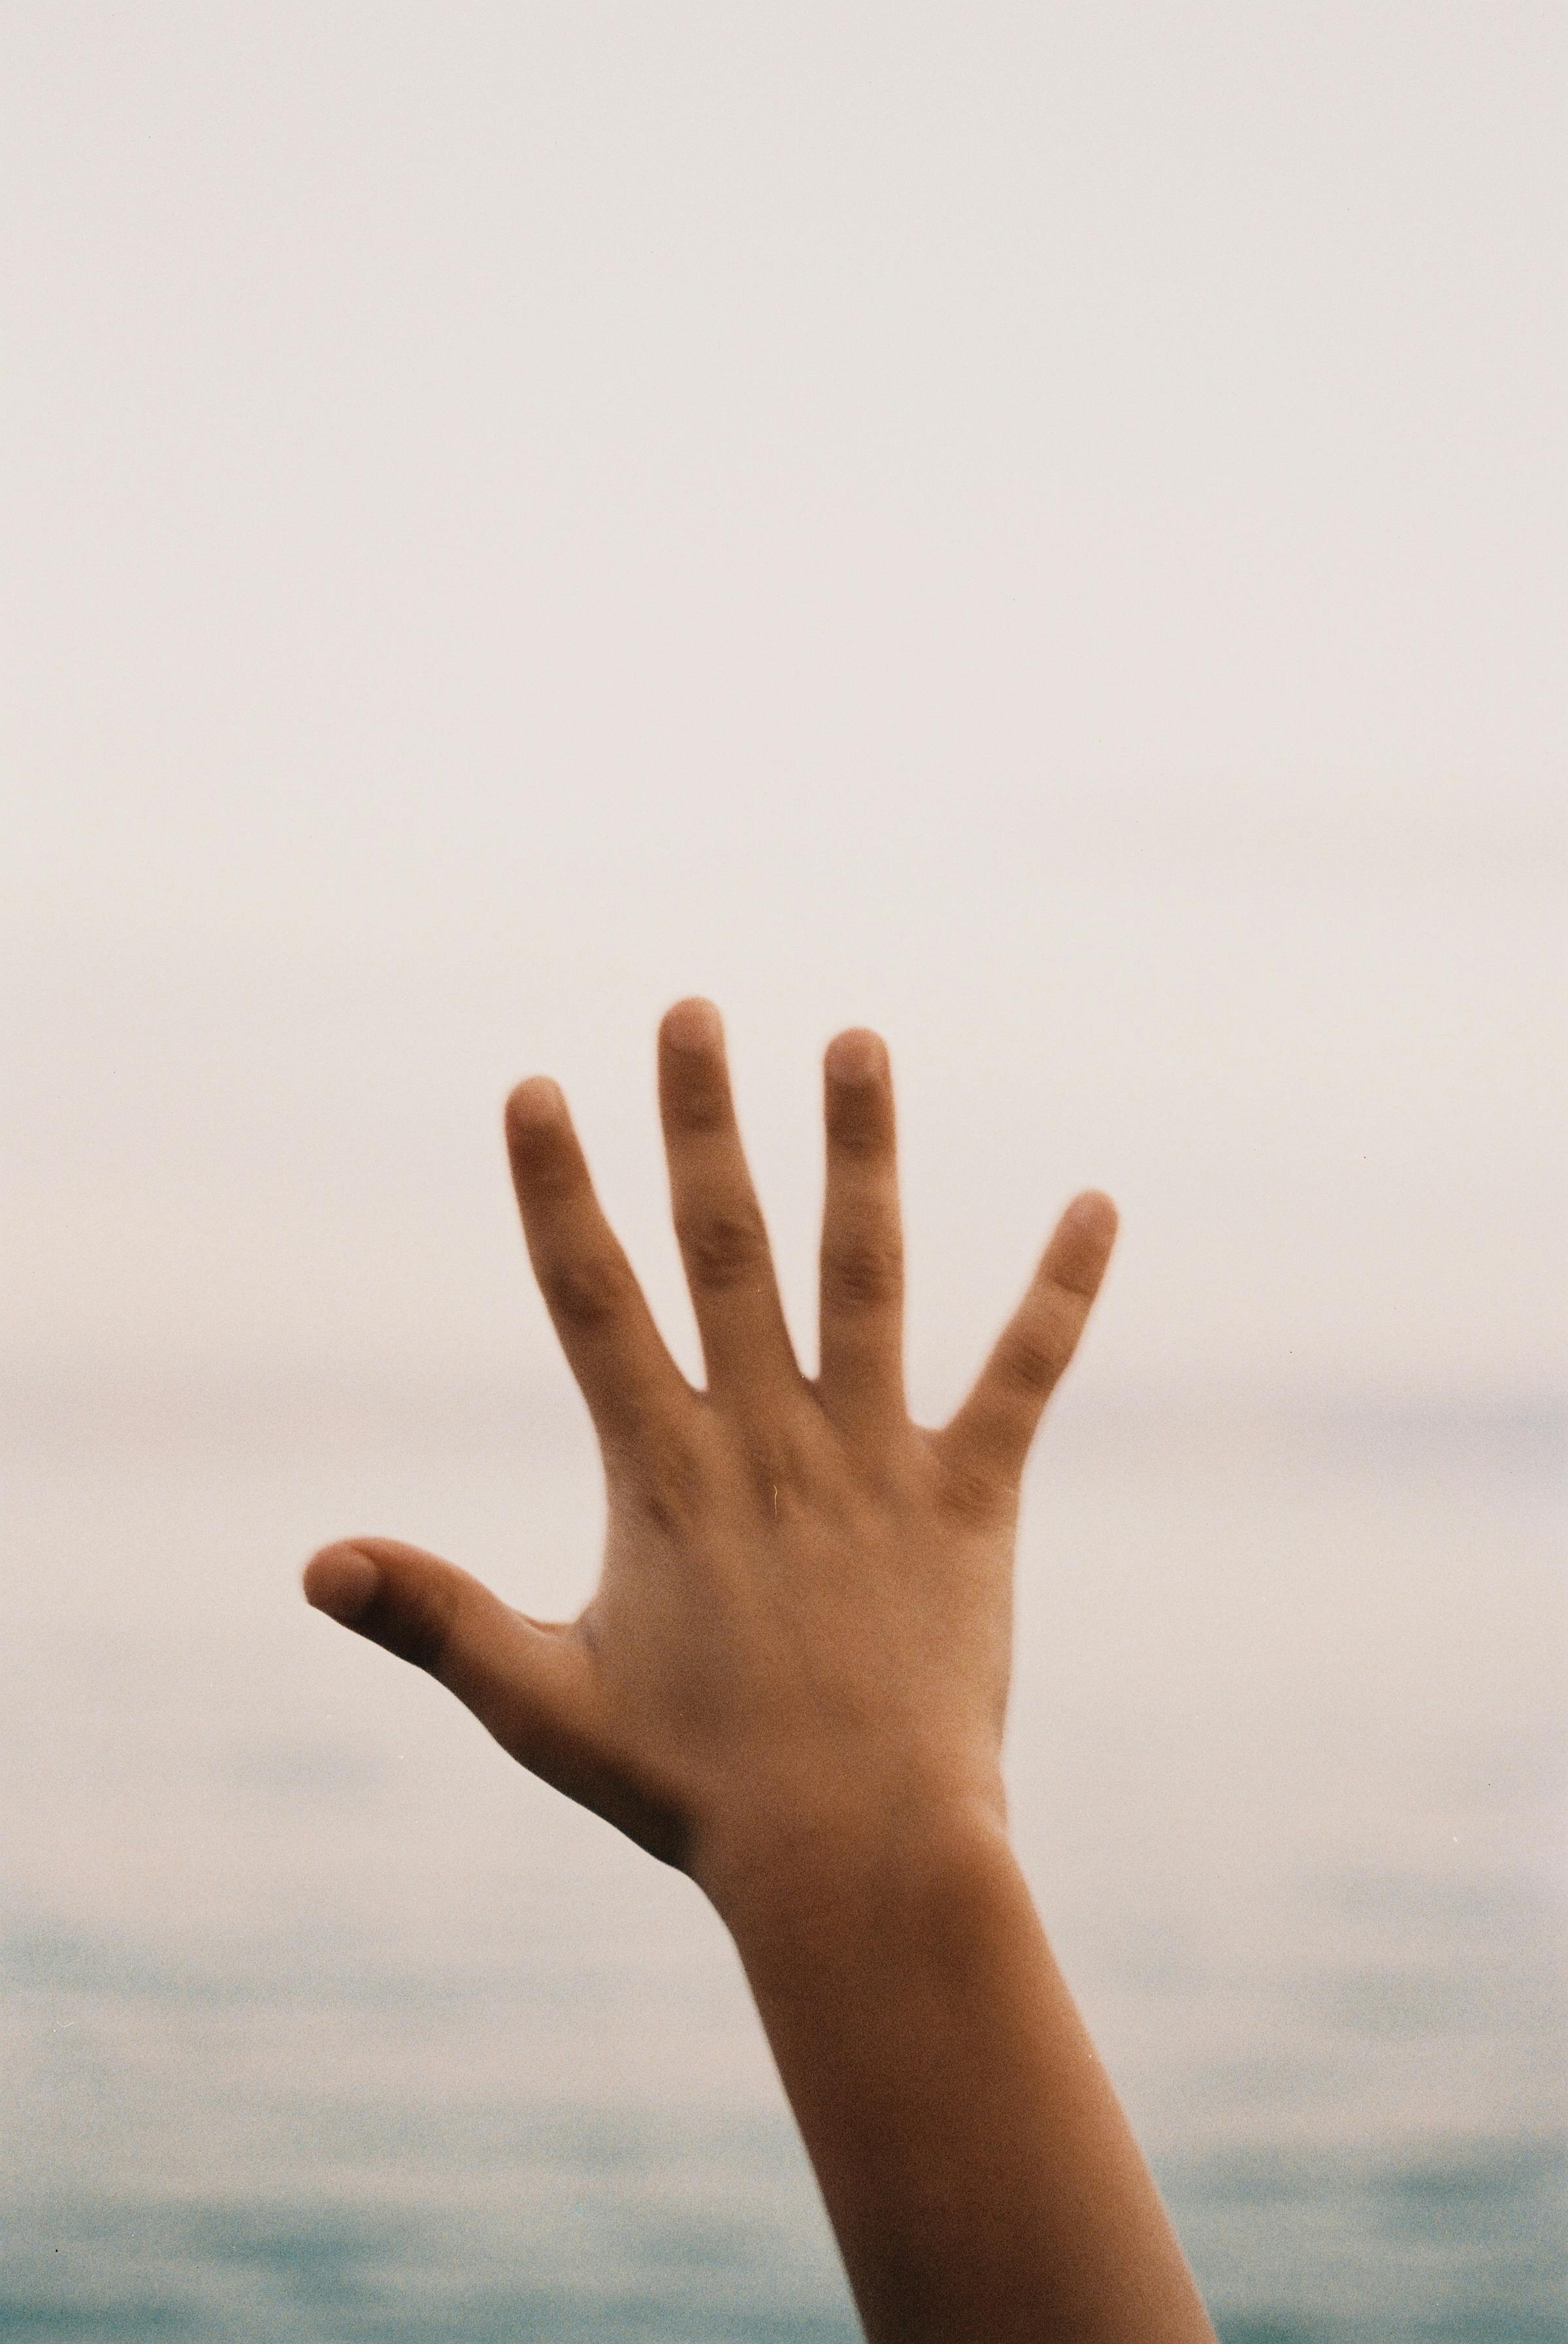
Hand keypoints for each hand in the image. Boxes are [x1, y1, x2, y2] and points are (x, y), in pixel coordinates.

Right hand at [302, 997, 1117, 1910]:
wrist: (858, 1858)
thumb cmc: (692, 1788)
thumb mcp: (540, 1703)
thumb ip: (432, 1617)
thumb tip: (311, 1562)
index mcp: (662, 1474)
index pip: (593, 1301)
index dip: (558, 1192)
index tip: (535, 1088)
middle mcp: (768, 1440)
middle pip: (727, 1248)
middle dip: (701, 1124)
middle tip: (692, 1009)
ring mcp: (875, 1460)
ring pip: (866, 1276)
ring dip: (860, 1153)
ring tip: (857, 1040)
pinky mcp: (971, 1500)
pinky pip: (1024, 1376)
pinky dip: (1061, 1291)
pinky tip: (1097, 1203)